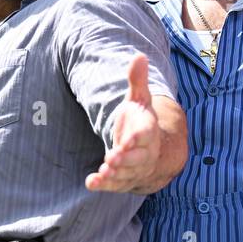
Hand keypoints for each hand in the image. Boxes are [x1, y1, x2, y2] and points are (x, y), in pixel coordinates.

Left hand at [85, 55, 164, 193]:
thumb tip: (139, 56)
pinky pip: (115, 185)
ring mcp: (135, 168)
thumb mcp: (139, 99)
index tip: (128, 140)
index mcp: (148, 131)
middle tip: (111, 159)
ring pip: (127, 174)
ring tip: (102, 173)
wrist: (151, 149)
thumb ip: (137, 81)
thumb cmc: (140, 121)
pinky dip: (104, 185)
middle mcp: (145, 152)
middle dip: (125, 160)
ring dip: (114, 175)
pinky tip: (91, 182)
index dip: (137, 138)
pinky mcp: (124, 179)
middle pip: (138, 158)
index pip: (146, 135)